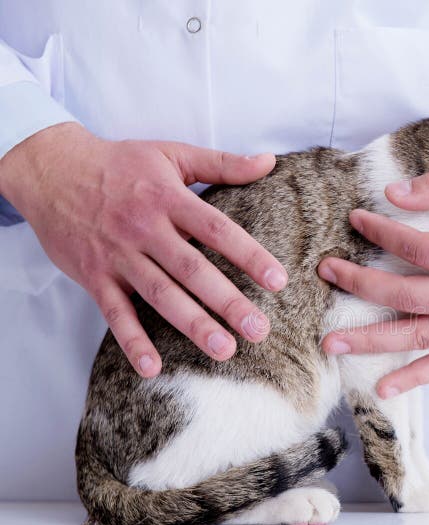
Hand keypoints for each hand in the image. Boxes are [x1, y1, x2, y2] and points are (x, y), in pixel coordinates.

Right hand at [0, 122, 285, 376]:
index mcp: (169, 199)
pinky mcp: (94, 276)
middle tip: (259, 330)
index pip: (217, 230)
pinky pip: (115, 313)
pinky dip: (132, 341)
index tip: (278, 281)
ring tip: (225, 350)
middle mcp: (145, 229)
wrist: (51, 170)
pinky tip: (153, 367)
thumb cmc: (120, 164)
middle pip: (192, 270)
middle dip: (227, 302)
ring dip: (192, 325)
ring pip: (160, 295)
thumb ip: (223, 163)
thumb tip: (270, 161)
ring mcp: (118, 255)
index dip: (249, 255)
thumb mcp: (172, 153)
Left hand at [317, 165, 428, 397]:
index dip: (381, 231)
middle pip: (407, 298)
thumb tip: (391, 195)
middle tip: (326, 275)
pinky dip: (418, 376)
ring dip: (374, 342)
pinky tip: (385, 388)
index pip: (415, 250)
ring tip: (333, 346)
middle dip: (361, 286)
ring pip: (421, 338)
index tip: (355, 218)